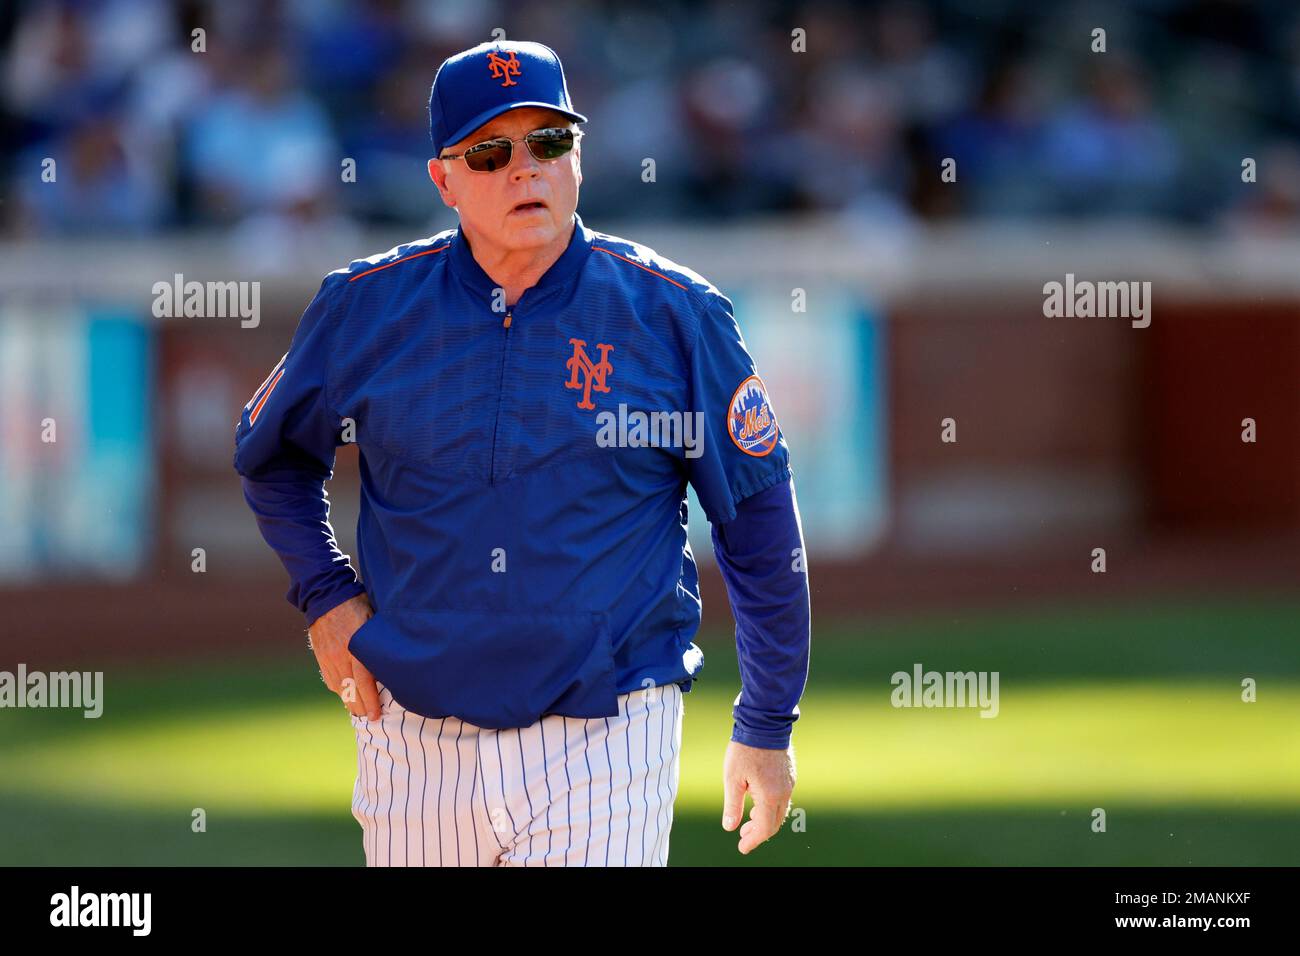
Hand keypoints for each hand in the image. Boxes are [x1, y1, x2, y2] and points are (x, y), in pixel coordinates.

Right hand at [308, 594, 381, 719]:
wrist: (325, 596)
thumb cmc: (357, 604)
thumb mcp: (373, 620)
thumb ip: (379, 643)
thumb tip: (392, 662)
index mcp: (355, 647)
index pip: (364, 682)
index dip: (370, 701)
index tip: (376, 715)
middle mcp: (340, 656)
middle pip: (350, 691)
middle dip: (360, 707)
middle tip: (371, 718)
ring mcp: (327, 658)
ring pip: (339, 688)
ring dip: (350, 702)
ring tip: (360, 710)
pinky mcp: (321, 657)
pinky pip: (330, 680)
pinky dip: (339, 690)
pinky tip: (347, 694)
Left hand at [721, 740, 795, 854]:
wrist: (764, 723)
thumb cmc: (745, 749)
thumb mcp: (732, 778)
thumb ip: (733, 805)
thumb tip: (730, 826)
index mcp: (770, 795)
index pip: (764, 828)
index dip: (753, 840)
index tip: (742, 847)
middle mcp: (783, 792)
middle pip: (774, 822)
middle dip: (759, 832)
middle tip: (743, 835)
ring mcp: (789, 783)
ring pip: (780, 811)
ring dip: (765, 819)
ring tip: (748, 819)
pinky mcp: (789, 774)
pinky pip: (783, 798)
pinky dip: (771, 807)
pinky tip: (758, 802)